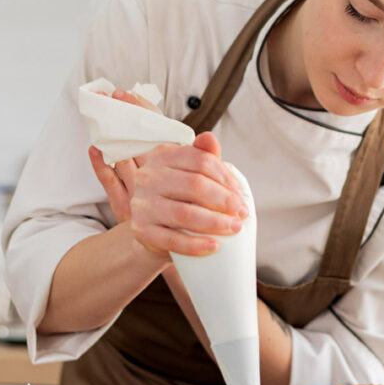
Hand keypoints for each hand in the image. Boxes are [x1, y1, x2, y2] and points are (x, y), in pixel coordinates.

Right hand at [87, 90, 247, 257]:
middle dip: (225, 200)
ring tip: (234, 228)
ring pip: (185, 213)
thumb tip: (209, 138)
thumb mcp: (191, 174)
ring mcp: (142, 204)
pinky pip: (173, 239)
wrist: (156, 231)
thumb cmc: (179, 197)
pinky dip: (196, 245)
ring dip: (215, 222)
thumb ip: (203, 156)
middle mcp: (147, 176)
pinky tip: (214, 246)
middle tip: (242, 213)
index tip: (240, 194)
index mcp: (161, 155)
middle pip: (195, 185)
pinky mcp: (141, 230)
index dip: (226, 178)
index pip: (201, 160)